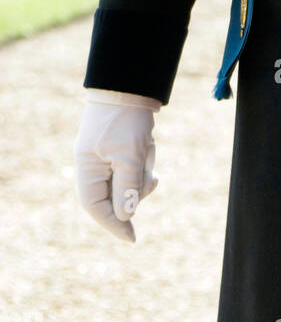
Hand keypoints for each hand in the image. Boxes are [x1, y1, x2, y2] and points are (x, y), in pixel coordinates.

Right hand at [74, 88, 160, 241]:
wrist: (131, 83)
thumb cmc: (126, 119)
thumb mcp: (130, 155)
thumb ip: (127, 187)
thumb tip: (126, 217)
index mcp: (87, 168)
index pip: (96, 207)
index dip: (113, 224)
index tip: (132, 238)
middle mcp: (93, 164)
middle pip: (114, 195)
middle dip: (135, 189)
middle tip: (152, 179)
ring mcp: (106, 155)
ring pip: (127, 180)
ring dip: (142, 170)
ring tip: (148, 149)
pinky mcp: (119, 147)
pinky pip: (133, 165)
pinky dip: (144, 159)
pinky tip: (149, 142)